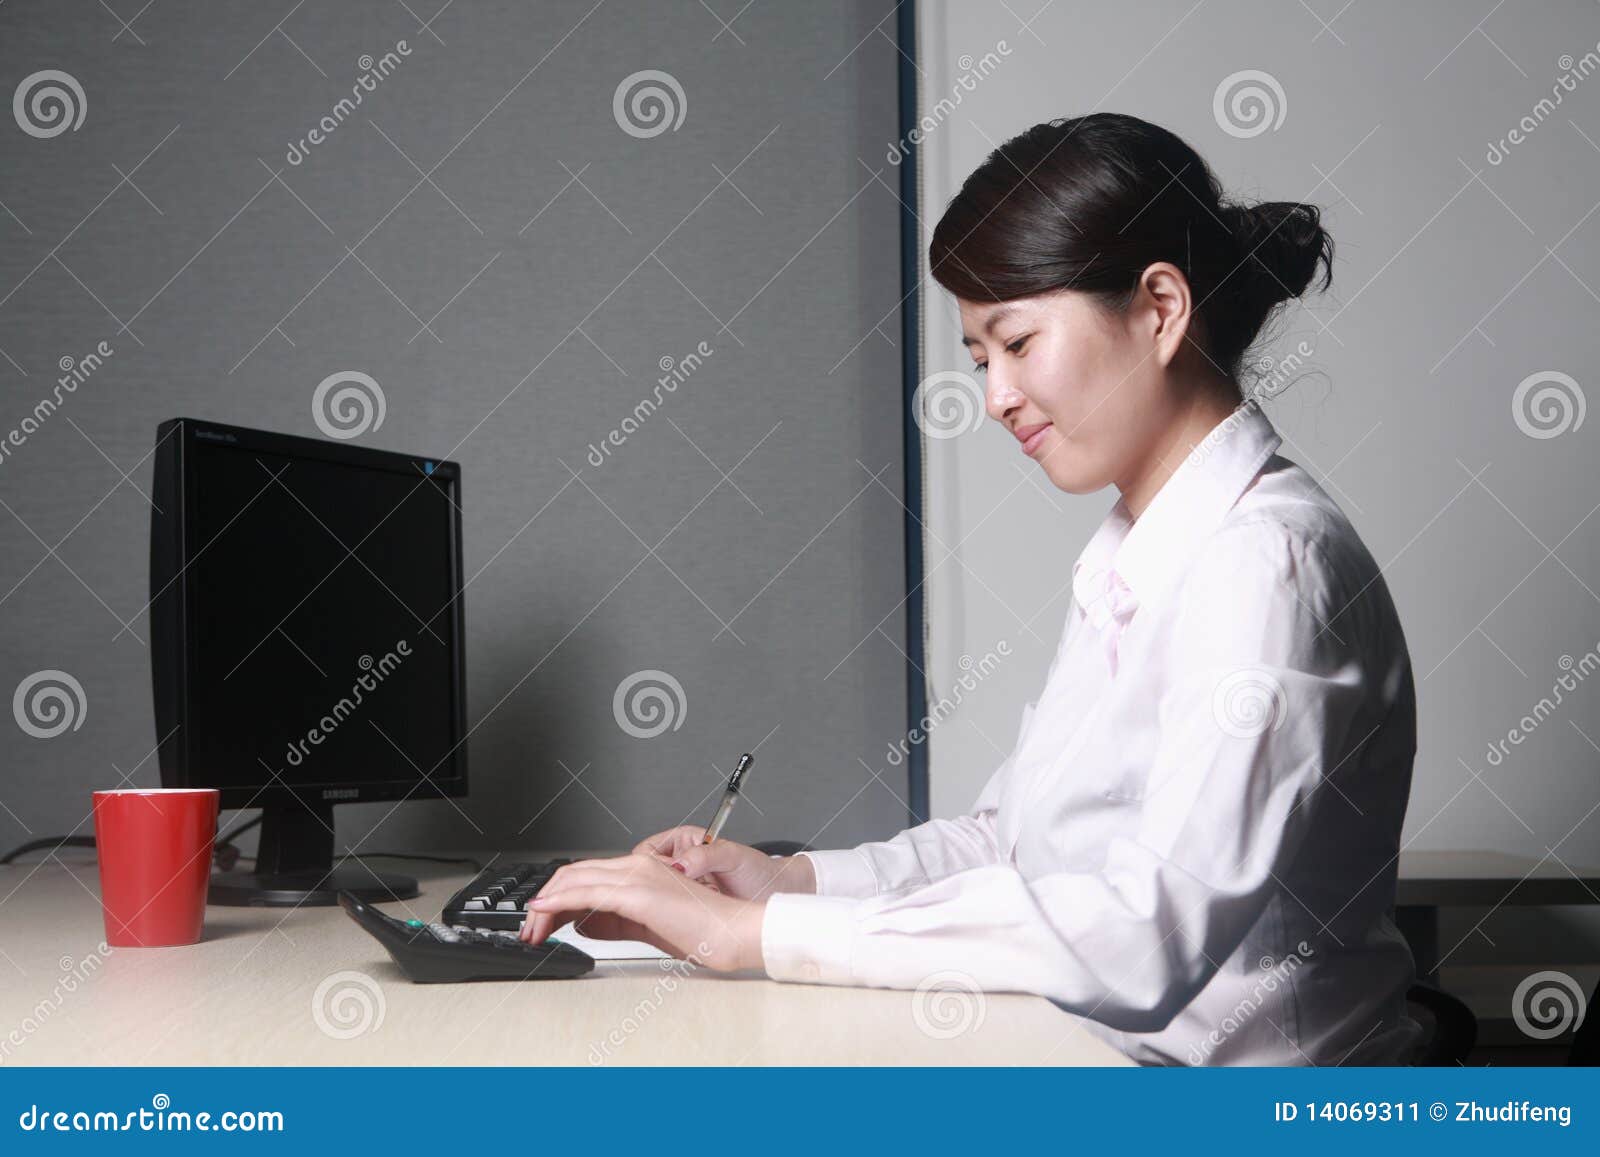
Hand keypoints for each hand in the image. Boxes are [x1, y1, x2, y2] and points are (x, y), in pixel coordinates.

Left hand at [517, 852, 766, 970]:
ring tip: (532, 929)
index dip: (557, 895)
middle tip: (529, 928)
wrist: (730, 932)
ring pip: (575, 880)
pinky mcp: (637, 892)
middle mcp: (636, 865)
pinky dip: (559, 901)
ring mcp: (636, 875)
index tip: (541, 920)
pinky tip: (543, 912)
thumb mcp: (646, 925)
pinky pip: (587, 893)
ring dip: (546, 905)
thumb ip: (614, 921)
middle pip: (573, 874)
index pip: (585, 875)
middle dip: (544, 901)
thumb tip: (582, 924)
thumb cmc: (701, 929)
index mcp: (640, 869)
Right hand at [632, 826, 815, 900]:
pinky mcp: (687, 905)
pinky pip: (665, 909)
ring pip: (652, 893)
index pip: (647, 850)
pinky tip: (678, 917)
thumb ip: (707, 856)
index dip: (646, 864)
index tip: (654, 878)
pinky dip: (666, 914)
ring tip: (674, 907)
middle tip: (660, 897)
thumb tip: (681, 865)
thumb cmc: (759, 870)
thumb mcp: (734, 856)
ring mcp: (683, 885)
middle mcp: (680, 862)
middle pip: (643, 873)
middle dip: (647, 885)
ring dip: (658, 901)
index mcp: (685, 841)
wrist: (776, 895)